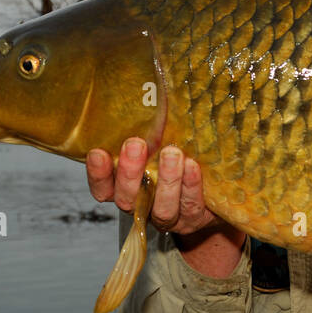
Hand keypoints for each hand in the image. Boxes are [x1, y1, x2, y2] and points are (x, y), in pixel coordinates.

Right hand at [86, 138, 218, 236]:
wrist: (213, 191)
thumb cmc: (176, 161)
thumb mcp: (156, 146)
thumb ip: (145, 133)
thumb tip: (140, 93)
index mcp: (126, 190)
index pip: (103, 188)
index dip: (98, 174)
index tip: (98, 152)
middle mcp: (143, 207)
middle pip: (128, 199)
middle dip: (130, 172)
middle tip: (136, 143)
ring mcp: (169, 216)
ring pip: (162, 208)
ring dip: (166, 180)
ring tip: (171, 153)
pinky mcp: (194, 219)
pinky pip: (191, 206)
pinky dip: (191, 186)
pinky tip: (192, 166)